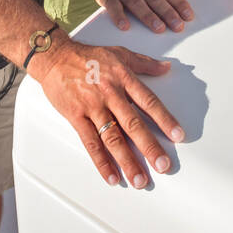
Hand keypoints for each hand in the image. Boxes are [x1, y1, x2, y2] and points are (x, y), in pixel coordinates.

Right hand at [34, 40, 183, 188]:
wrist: (55, 57)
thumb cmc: (87, 56)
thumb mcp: (120, 53)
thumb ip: (145, 63)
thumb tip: (166, 67)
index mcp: (123, 78)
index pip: (149, 102)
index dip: (164, 119)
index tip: (178, 135)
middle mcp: (110, 94)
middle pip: (133, 124)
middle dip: (149, 147)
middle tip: (163, 165)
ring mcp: (92, 107)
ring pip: (112, 138)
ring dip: (127, 161)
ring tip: (139, 179)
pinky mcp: (76, 117)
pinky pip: (90, 143)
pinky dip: (101, 161)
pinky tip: (111, 176)